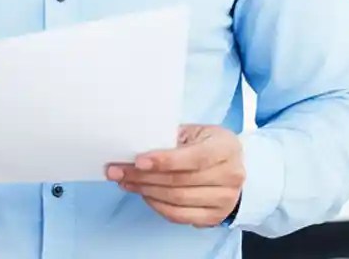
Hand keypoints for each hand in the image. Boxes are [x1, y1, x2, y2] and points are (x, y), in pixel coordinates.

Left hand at [105, 124, 244, 227]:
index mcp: (226, 147)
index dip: (164, 161)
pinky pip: (179, 216)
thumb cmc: (205, 144)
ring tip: (125, 181)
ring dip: (145, 191)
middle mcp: (231, 175)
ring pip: (177, 199)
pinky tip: (143, 194)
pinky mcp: (215, 216)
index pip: (194, 158)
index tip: (138, 161)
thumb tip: (132, 146)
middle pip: (180, 180)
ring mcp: (225, 199)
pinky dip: (157, 206)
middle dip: (144, 177)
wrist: (229, 167)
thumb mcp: (193, 132)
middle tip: (117, 171)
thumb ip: (169, 138)